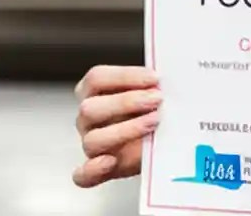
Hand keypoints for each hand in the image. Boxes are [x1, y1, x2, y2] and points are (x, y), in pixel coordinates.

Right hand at [72, 65, 162, 187]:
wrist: (164, 139)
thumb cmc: (154, 109)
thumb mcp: (153, 91)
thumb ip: (153, 84)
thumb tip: (166, 78)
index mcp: (95, 93)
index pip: (96, 78)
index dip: (124, 76)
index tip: (154, 77)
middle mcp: (89, 118)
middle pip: (90, 108)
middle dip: (127, 102)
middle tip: (157, 99)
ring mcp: (92, 144)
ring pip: (93, 139)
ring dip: (125, 131)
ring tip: (153, 124)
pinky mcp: (99, 171)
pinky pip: (84, 175)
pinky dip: (94, 170)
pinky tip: (111, 161)